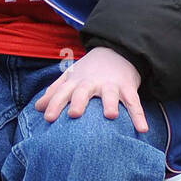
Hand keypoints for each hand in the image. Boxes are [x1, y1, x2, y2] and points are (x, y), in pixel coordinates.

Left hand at [34, 47, 148, 132]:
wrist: (116, 51)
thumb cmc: (88, 71)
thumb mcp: (70, 78)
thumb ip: (55, 92)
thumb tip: (37, 108)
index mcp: (75, 81)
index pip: (62, 93)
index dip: (55, 104)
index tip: (48, 118)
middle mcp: (92, 82)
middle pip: (84, 91)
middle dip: (79, 102)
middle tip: (74, 115)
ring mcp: (111, 85)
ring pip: (111, 95)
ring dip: (111, 104)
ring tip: (111, 116)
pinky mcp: (128, 87)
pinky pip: (134, 103)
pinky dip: (139, 116)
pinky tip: (142, 129)